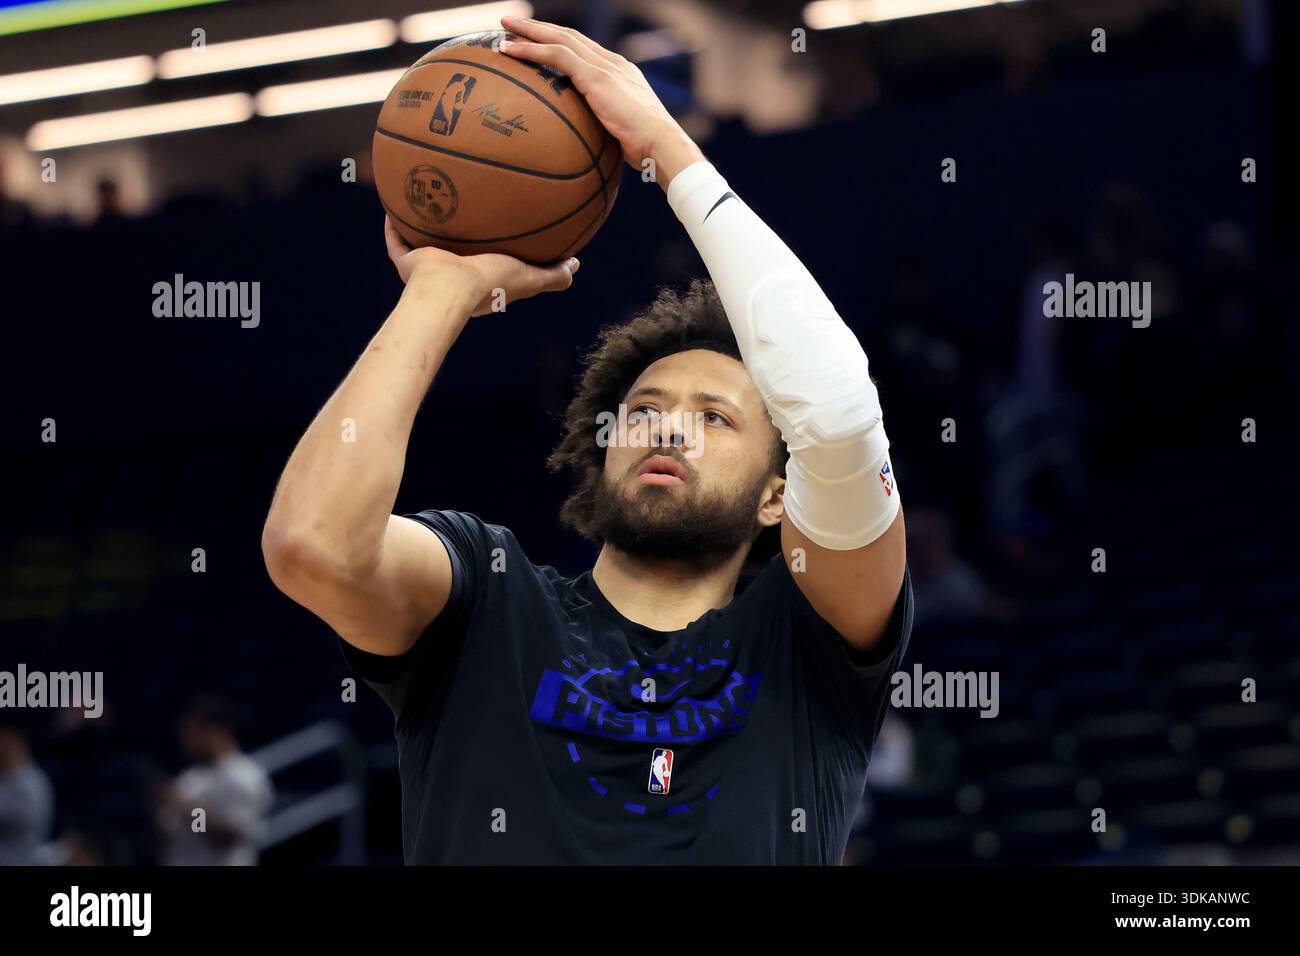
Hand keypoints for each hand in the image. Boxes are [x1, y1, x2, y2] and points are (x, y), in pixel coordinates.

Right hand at [384, 215, 577, 316]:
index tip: (498, 229)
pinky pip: (397, 240)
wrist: (450, 287)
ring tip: (424, 198)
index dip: (492, 248)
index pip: (487, 264)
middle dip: (455, 234)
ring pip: (422, 244)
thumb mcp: (529, 277)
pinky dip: (394, 224)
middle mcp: (452, 275)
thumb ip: (553, 274)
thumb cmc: (491, 282)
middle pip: (453, 252)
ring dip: (423, 225)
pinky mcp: (407, 263)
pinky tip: (397, 197)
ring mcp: (428, 269)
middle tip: (460, 208)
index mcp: (479, 281)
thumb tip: (576, 265)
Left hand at [498, 16, 704, 185]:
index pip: (584, 49)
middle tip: (513, 23)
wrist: (661, 144)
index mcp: (619, 72)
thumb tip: (588, 147)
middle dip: (540, 27)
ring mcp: (604, 67)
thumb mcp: (623, 133)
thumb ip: (605, 129)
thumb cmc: (647, 149)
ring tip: (505, 27)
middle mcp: (612, 62)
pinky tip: (510, 51)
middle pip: (569, 36)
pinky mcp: (596, 77)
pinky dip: (531, 50)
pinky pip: (557, 56)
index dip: (559, 41)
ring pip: (560, 38)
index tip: (539, 40)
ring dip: (529, 31)